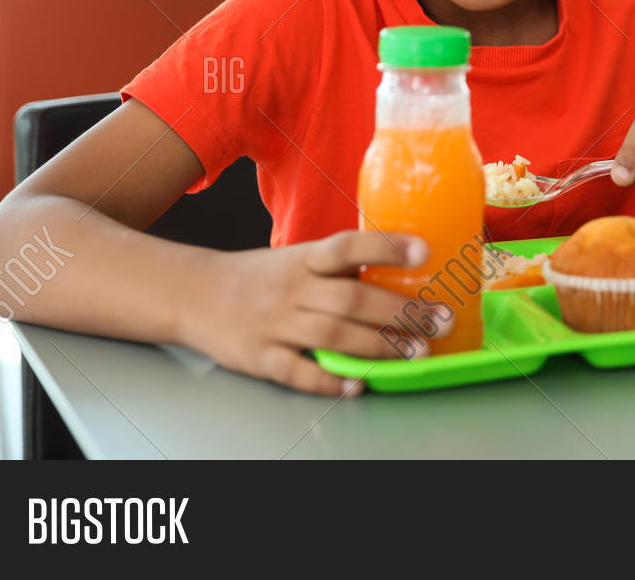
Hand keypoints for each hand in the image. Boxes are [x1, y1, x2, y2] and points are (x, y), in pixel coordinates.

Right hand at [181, 230, 450, 395]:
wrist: (195, 294)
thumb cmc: (262, 277)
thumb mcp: (298, 259)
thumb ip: (340, 266)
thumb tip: (402, 267)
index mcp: (304, 259)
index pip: (348, 247)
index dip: (387, 248)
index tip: (425, 252)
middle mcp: (292, 289)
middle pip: (351, 299)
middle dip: (401, 312)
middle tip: (440, 320)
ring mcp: (275, 324)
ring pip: (333, 336)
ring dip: (379, 346)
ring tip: (416, 352)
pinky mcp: (260, 357)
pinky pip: (298, 372)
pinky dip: (329, 382)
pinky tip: (358, 385)